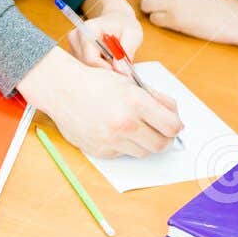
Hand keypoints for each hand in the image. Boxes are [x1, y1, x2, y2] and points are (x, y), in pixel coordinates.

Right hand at [17, 47, 181, 157]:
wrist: (62, 90)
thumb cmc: (95, 83)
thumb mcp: (129, 82)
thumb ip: (154, 99)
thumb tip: (173, 115)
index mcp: (136, 102)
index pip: (171, 126)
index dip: (175, 126)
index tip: (173, 125)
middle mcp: (125, 123)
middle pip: (160, 144)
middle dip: (164, 138)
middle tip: (160, 132)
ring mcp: (111, 140)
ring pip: (143, 152)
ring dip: (144, 142)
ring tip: (135, 129)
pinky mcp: (100, 150)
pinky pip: (122, 154)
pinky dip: (123, 145)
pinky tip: (114, 132)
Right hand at [64, 0, 142, 69]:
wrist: (116, 20)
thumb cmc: (124, 25)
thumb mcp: (133, 33)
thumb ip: (127, 49)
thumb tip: (119, 70)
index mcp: (88, 29)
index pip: (91, 58)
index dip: (107, 69)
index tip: (121, 71)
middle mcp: (75, 36)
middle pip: (87, 65)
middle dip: (105, 69)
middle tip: (120, 66)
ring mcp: (72, 45)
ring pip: (85, 67)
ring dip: (100, 68)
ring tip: (113, 59)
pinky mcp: (73, 52)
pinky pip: (84, 66)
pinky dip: (96, 67)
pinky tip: (105, 60)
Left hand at [139, 0, 237, 51]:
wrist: (234, 19)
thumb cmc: (217, 5)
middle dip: (150, 0)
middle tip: (160, 8)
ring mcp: (174, 3)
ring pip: (145, 5)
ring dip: (152, 12)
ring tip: (165, 15)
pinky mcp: (175, 19)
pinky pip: (154, 19)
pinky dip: (159, 22)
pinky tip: (172, 23)